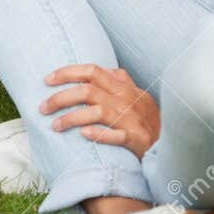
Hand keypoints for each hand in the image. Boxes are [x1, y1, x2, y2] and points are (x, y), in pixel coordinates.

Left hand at [41, 63, 160, 158]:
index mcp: (123, 86)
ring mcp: (131, 119)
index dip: (67, 73)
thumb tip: (104, 68)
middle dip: (60, 97)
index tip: (47, 80)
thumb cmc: (148, 119)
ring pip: (96, 112)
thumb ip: (121, 80)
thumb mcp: (137, 95)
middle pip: (87, 91)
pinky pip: (116, 136)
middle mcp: (125, 100)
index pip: (92, 71)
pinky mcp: (136, 139)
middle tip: (42, 107)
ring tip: (54, 126)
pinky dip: (99, 134)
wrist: (171, 145)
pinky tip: (83, 135)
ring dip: (71, 118)